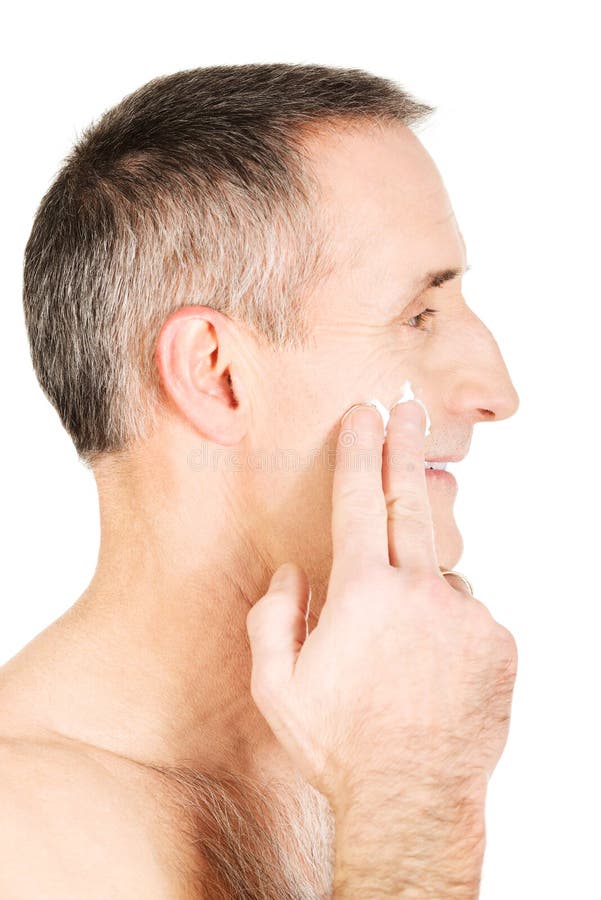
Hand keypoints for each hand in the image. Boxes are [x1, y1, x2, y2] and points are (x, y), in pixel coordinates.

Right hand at [245, 400, 517, 812]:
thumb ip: (274, 616)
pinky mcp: (499, 641)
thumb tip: (294, 573)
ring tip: (400, 653)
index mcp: (363, 593)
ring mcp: (468, 615)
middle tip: (408, 410)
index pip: (360, 501)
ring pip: (438, 577)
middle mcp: (421, 591)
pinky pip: (467, 615)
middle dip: (406, 450)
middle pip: (411, 503)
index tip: (364, 415)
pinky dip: (445, 628)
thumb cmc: (339, 746)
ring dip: (417, 592)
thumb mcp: (276, 687)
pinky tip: (429, 672)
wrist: (414, 800)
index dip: (360, 452)